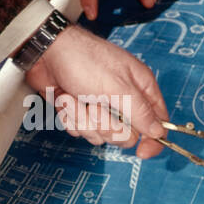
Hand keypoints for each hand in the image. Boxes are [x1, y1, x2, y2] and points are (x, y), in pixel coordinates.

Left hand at [25, 25, 168, 157]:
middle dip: (107, 125)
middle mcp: (124, 100)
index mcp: (141, 89)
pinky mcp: (81, 111)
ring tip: (77, 97)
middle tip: (96, 106)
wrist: (46, 51)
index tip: (142, 153)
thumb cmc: (84, 59)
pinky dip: (70, 117)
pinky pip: (81, 130)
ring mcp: (102, 107)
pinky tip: (66, 98)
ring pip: (101, 135)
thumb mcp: (118, 87)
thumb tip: (158, 132)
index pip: (158, 123)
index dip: (153, 141)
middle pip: (127, 135)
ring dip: (84, 119)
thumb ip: (141, 112)